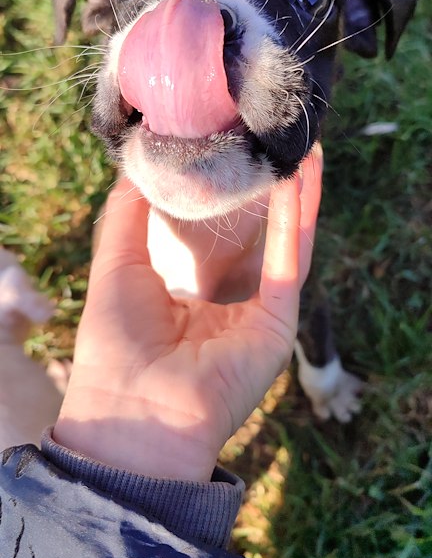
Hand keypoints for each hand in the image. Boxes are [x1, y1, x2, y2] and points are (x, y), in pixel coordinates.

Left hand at [54, 145, 322, 480]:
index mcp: (194, 295)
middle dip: (274, 194)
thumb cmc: (115, 347)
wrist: (131, 412)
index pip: (222, 238)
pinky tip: (295, 184)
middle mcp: (231, 305)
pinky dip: (294, 226)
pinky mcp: (276, 327)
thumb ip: (126, 217)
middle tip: (277, 145)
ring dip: (300, 201)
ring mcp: (257, 316)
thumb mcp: (116, 266)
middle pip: (262, 238)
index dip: (232, 197)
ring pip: (287, 247)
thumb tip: (133, 169)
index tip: (234, 152)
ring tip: (305, 153)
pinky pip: (289, 267)